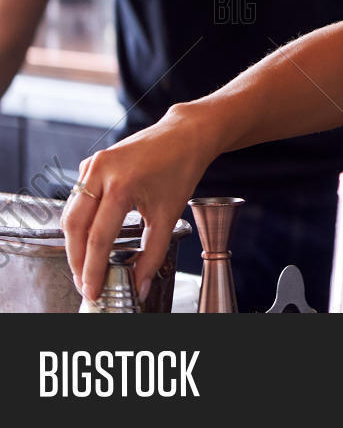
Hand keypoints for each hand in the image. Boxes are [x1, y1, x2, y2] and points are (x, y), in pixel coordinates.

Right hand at [61, 105, 218, 302]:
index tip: (93, 292)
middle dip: (76, 261)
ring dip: (74, 242)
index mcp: (121, 186)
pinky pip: (77, 197)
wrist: (186, 134)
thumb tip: (140, 286)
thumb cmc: (181, 169)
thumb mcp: (169, 215)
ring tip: (86, 266)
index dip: (92, 271)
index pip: (97, 239)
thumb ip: (152, 254)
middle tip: (85, 283)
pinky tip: (89, 236)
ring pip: (71, 213)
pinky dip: (80, 220)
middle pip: (75, 228)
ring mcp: (92, 164)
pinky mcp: (90, 162)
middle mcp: (100, 172)